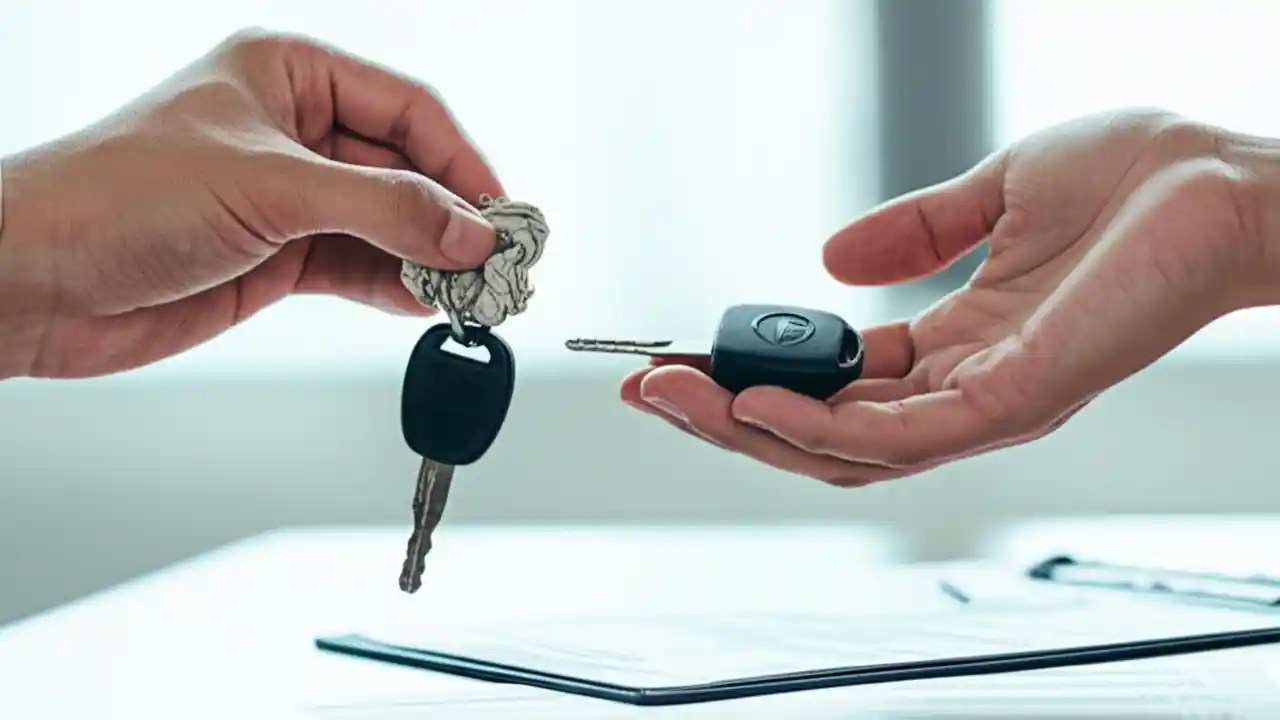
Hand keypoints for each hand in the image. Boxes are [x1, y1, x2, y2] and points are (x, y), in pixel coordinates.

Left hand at [0, 29, 501, 378]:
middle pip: (404, 169)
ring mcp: (288, 197)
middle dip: (450, 215)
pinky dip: (396, 285)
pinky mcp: (278, 255)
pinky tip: (426, 301)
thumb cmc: (115, 195)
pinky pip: (359, 267)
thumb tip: (467, 231)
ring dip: (429, 258)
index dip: (461, 159)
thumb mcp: (272, 185)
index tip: (498, 209)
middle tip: (495, 258)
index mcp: (288, 73)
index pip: (407, 108)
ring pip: (387, 223)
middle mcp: (293, 131)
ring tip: (471, 289)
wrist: (36, 280)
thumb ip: (384, 209)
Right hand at [622, 110, 1279, 484]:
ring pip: (844, 450)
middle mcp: (964, 388)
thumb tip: (829, 255)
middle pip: (823, 432)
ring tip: (675, 399)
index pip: (835, 383)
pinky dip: (819, 428)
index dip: (754, 374)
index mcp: (957, 343)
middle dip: (726, 417)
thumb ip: (913, 232)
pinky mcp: (1012, 400)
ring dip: (750, 430)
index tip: (684, 353)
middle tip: (649, 389)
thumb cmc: (1138, 180)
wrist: (1228, 175)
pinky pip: (897, 438)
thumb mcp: (993, 193)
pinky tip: (757, 404)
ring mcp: (988, 403)